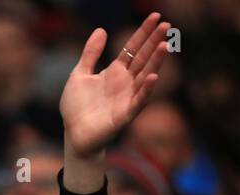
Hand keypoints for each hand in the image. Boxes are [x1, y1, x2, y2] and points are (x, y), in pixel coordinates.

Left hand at [60, 12, 169, 158]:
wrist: (73, 134)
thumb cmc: (76, 107)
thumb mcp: (79, 75)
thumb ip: (90, 54)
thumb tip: (101, 30)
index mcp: (115, 71)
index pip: (132, 48)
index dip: (143, 33)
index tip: (155, 16)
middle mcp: (125, 82)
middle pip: (142, 58)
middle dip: (154, 42)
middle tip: (166, 25)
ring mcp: (127, 97)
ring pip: (145, 76)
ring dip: (155, 62)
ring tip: (165, 45)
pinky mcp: (125, 114)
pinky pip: (138, 101)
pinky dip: (146, 90)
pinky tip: (153, 76)